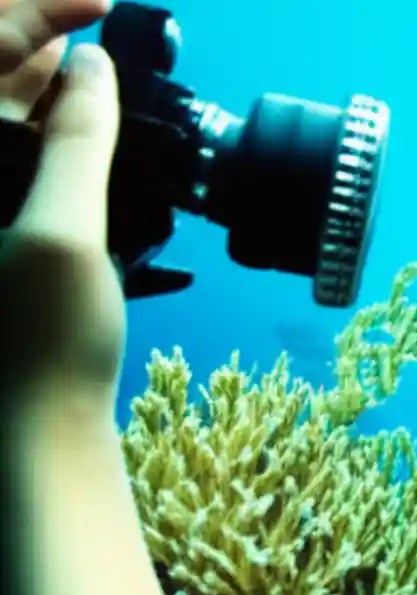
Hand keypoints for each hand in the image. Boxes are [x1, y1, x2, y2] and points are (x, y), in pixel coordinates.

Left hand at [0, 0, 121, 399]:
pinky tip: (97, 133)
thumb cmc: (44, 342)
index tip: (101, 5)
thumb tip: (92, 65)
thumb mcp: (65, 231)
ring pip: (3, 121)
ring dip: (54, 91)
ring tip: (110, 77)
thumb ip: (78, 139)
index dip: (36, 16)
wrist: (37, 433)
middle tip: (109, 41)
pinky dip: (55, 134)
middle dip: (44, 47)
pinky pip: (18, 160)